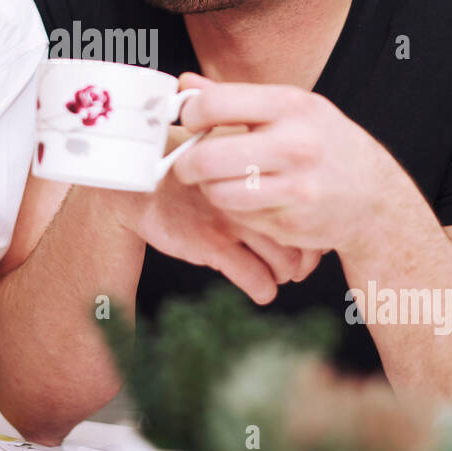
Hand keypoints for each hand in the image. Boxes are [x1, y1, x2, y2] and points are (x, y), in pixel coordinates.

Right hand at [108, 147, 321, 304]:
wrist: (140, 184)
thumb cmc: (192, 176)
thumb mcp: (230, 161)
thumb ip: (263, 177)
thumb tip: (306, 210)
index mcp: (261, 167)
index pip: (306, 206)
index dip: (311, 231)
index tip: (304, 244)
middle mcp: (252, 190)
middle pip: (302, 237)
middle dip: (301, 260)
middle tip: (292, 267)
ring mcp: (233, 217)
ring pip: (285, 263)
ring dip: (282, 276)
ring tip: (272, 275)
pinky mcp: (212, 243)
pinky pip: (256, 280)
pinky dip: (262, 289)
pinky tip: (257, 287)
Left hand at [172, 73, 406, 258]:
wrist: (375, 198)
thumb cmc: (326, 145)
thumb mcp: (292, 108)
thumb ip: (236, 97)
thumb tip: (185, 83)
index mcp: (292, 106)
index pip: (215, 104)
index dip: (190, 114)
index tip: (189, 121)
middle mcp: (295, 145)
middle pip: (208, 158)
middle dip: (185, 164)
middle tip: (187, 165)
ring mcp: (295, 188)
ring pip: (217, 193)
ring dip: (209, 189)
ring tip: (219, 181)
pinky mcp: (291, 223)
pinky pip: (238, 217)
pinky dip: (235, 210)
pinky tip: (251, 199)